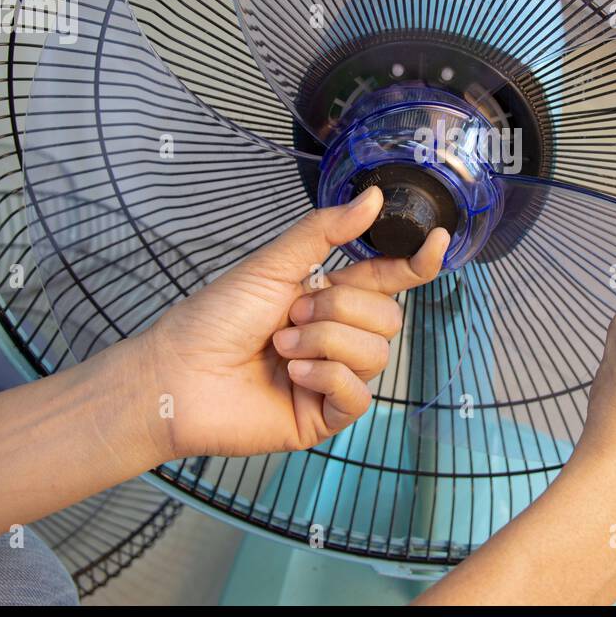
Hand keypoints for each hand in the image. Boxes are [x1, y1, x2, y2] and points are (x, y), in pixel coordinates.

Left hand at [134, 187, 448, 460]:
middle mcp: (337, 338)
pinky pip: (359, 393)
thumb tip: (371, 199)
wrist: (177, 375)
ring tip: (281, 347)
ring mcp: (333, 379)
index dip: (416, 263)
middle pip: (389, 317)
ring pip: (376, 354)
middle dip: (340, 309)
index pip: (389, 280)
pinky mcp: (325, 417)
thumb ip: (324, 232)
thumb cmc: (213, 319)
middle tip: (292, 315)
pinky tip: (291, 374)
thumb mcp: (272, 264)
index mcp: (328, 298)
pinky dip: (325, 376)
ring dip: (324, 342)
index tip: (437, 241)